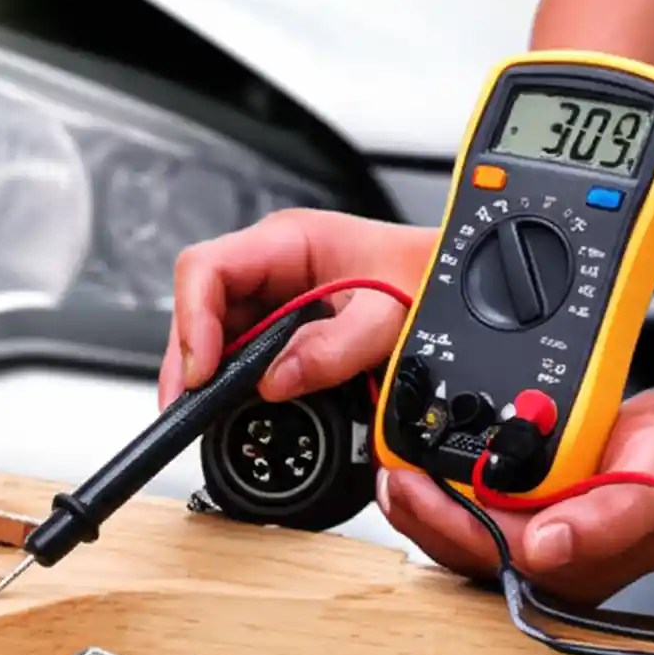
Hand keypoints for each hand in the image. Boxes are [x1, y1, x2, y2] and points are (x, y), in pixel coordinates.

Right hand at [158, 209, 436, 408]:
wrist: (465, 286)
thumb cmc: (434, 279)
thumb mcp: (391, 315)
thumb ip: (338, 345)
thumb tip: (277, 380)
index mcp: (290, 240)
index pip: (207, 268)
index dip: (192, 319)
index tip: (202, 371)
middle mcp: (273, 264)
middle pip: (200, 305)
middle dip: (189, 359)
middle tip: (189, 409)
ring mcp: (275, 295)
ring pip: (214, 331)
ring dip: (207, 373)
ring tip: (206, 414)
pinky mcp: (283, 325)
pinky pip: (241, 350)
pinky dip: (231, 381)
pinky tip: (234, 404)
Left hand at [376, 387, 653, 604]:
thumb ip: (604, 517)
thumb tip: (547, 547)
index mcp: (576, 560)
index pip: (489, 548)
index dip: (439, 518)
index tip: (404, 481)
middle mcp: (554, 556)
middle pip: (465, 545)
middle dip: (417, 510)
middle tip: (385, 470)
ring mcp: (546, 535)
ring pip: (467, 529)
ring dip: (427, 500)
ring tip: (395, 466)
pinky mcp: (542, 512)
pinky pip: (484, 507)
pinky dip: (452, 486)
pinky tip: (431, 463)